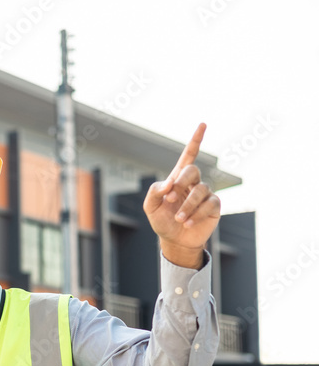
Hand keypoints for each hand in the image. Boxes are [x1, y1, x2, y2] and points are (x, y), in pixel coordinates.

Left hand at [142, 123, 220, 268]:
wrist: (174, 241)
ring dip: (187, 206)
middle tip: (171, 198)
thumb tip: (168, 183)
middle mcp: (193, 183)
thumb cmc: (162, 221)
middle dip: (181, 183)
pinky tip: (188, 223)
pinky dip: (197, 214)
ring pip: (200, 190)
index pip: (188, 156)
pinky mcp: (214, 206)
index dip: (195, 140)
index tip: (203, 125)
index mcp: (177, 179)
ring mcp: (205, 194)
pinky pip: (210, 204)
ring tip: (179, 219)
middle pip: (192, 171)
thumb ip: (155, 192)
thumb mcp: (151, 207)